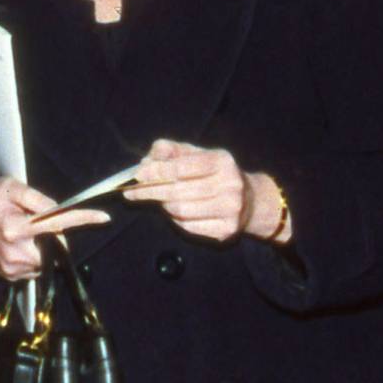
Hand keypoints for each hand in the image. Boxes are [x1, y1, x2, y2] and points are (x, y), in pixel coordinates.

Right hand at [0, 177, 109, 282]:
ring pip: (48, 258)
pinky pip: (37, 268)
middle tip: (36, 223)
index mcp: (15, 228)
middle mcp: (15, 253)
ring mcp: (13, 268)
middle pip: (56, 246)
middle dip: (55, 234)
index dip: (81, 219)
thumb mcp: (10, 187)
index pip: (56, 223)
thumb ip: (36, 197)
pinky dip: (36, 256)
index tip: (104, 217)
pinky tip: (21, 246)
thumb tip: (60, 209)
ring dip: (45, 246)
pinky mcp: (12, 277)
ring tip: (25, 234)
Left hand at [126, 139, 285, 241]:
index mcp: (222, 161)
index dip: (155, 171)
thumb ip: (172, 151)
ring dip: (164, 205)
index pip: (180, 167)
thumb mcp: (198, 155)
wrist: (250, 201)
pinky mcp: (226, 230)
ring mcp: (231, 210)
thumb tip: (147, 160)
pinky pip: (188, 226)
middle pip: (178, 191)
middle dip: (150, 191)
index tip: (137, 174)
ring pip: (181, 211)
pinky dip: (176, 219)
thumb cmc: (216, 174)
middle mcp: (230, 185)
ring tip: (159, 200)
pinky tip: (176, 212)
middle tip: (131, 192)